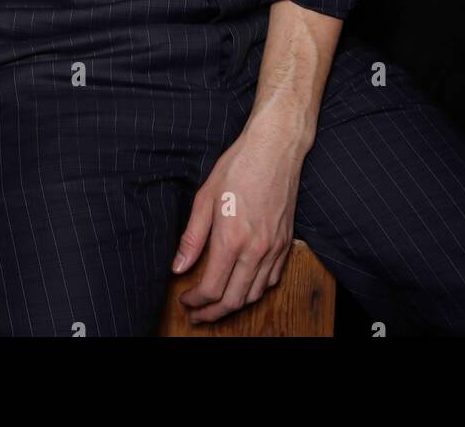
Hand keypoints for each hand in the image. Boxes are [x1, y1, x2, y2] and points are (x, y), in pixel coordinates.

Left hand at [171, 122, 306, 323]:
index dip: (195, 302)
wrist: (276, 148)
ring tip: (217, 305)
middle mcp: (256, 249)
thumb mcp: (205, 196)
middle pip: (233, 300)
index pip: (211, 289)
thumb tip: (178, 266)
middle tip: (196, 315)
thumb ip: (192, 237)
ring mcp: (274, 247)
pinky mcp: (286, 241)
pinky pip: (272, 279)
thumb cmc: (239, 165)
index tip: (185, 300)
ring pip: (254, 294)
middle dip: (211, 313)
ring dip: (234, 305)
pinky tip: (244, 285)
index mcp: (232, 239)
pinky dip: (256, 290)